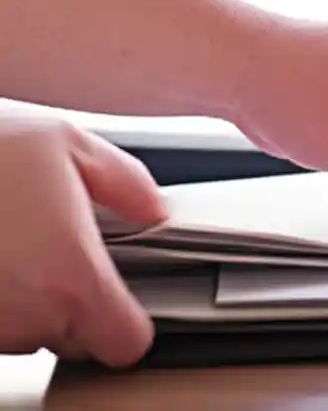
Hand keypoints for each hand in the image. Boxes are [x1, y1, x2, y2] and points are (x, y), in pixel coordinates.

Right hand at [0, 115, 166, 366]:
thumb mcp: (64, 141)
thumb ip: (125, 181)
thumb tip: (153, 208)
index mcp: (71, 277)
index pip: (125, 344)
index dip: (127, 321)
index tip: (120, 297)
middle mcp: (24, 316)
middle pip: (70, 337)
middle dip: (67, 301)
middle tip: (48, 249)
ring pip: (18, 332)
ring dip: (18, 298)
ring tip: (4, 242)